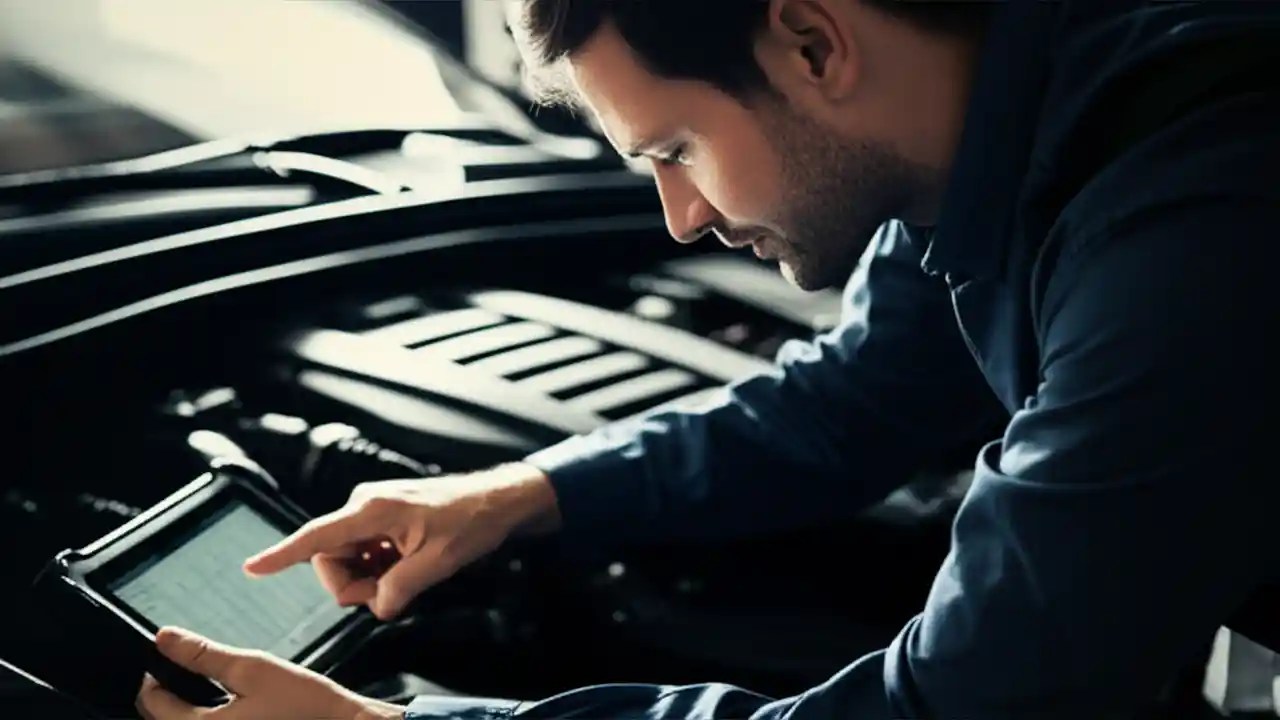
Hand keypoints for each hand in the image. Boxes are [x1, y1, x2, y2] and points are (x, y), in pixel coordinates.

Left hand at [135, 626, 402, 719]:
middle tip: (189, 672)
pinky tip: (233, 709)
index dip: (155, 674)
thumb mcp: (253, 669)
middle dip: (169, 696)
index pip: (152, 703)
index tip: (165, 659)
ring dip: (188, 712)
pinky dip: (212, 719)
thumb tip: (166, 638)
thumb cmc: (306, 706)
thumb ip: (204, 655)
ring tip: (211, 691)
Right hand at [243, 463, 558, 619]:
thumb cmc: (470, 519)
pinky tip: (404, 566)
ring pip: (346, 559)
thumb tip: (378, 607)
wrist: (495, 501)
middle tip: (391, 591)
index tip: (253, 566)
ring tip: (405, 575)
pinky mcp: (381, 518)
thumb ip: (400, 589)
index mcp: (372, 510)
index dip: (282, 555)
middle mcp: (365, 506)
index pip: (317, 536)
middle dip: (354, 584)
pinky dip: (378, 567)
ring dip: (368, 577)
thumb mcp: (437, 562)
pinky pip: (363, 552)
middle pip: (330, 559)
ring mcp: (372, 511)